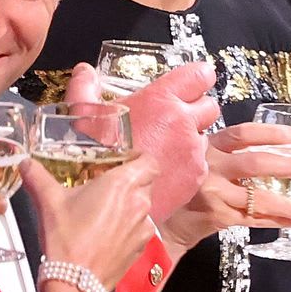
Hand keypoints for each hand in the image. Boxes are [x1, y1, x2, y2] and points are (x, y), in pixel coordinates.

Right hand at [21, 153, 155, 290]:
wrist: (75, 284)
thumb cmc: (66, 239)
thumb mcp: (48, 201)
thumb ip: (37, 176)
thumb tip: (26, 163)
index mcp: (122, 184)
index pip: (149, 161)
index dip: (138, 158)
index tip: (121, 161)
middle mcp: (139, 204)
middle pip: (144, 184)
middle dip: (128, 182)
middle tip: (104, 185)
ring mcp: (143, 228)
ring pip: (141, 208)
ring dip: (127, 206)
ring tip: (101, 212)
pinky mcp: (140, 248)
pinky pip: (138, 229)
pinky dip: (126, 227)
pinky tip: (104, 233)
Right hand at [66, 61, 217, 221]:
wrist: (101, 220)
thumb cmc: (92, 164)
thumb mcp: (80, 122)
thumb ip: (83, 91)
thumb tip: (85, 71)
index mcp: (159, 103)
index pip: (200, 75)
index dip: (197, 77)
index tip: (190, 83)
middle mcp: (182, 125)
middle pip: (209, 106)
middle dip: (194, 109)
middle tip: (170, 118)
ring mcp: (192, 153)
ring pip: (204, 136)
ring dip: (189, 138)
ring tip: (162, 148)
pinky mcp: (195, 178)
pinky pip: (199, 163)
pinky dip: (186, 164)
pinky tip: (164, 170)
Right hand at [161, 122, 290, 251]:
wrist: (160, 223)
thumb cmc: (182, 189)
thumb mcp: (193, 160)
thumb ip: (219, 151)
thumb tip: (263, 148)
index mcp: (206, 148)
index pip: (242, 134)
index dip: (270, 133)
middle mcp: (209, 167)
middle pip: (256, 163)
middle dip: (289, 167)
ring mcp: (214, 193)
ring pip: (260, 198)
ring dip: (289, 205)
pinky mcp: (217, 216)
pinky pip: (254, 218)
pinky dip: (275, 221)